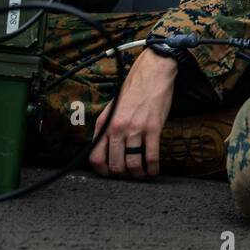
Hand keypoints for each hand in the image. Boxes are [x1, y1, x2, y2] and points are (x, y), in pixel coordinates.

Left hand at [89, 48, 178, 178]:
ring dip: (138, 174)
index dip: (103, 171)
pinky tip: (154, 170)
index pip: (96, 157)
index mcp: (105, 124)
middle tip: (129, 174)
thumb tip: (103, 149)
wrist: (152, 75)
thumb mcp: (112, 109)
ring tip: (142, 174)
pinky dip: (153, 168)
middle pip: (115, 165)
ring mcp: (135, 129)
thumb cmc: (132, 91)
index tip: (111, 174)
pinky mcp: (153, 128)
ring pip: (133, 164)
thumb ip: (106, 128)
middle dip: (123, 175)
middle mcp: (117, 128)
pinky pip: (151, 157)